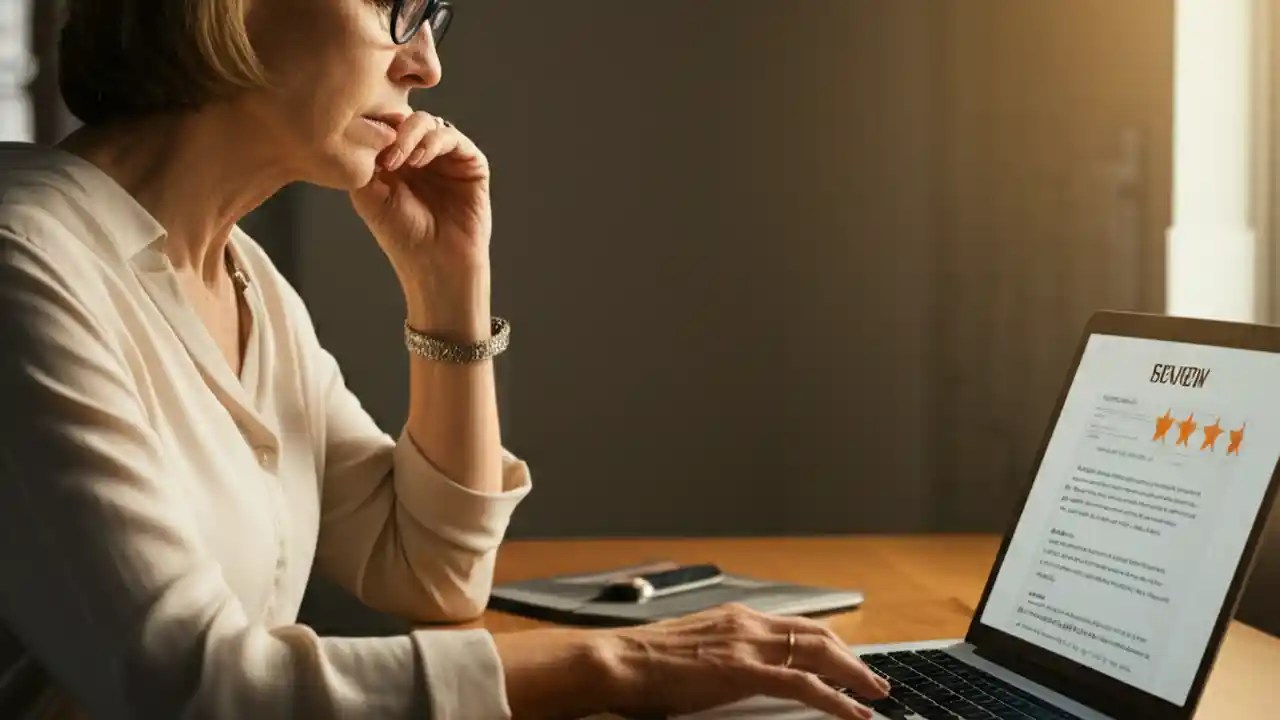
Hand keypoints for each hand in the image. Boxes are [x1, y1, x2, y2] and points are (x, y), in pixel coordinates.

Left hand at [349, 111, 491, 282]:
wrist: (436, 263)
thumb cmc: (401, 236)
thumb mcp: (368, 195)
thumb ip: (364, 160)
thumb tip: (366, 127)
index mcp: (397, 159)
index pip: (386, 124)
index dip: (375, 125)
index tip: (363, 142)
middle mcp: (422, 154)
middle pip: (407, 118)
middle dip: (393, 129)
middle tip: (385, 157)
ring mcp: (448, 157)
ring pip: (429, 123)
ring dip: (411, 136)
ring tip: (399, 161)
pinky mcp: (471, 163)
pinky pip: (453, 138)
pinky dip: (434, 142)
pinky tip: (419, 161)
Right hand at [602, 603, 890, 718]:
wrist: (616, 662)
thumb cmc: (641, 665)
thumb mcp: (691, 655)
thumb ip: (720, 659)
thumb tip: (733, 677)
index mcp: (733, 618)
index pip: (795, 626)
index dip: (828, 644)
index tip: (846, 661)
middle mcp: (745, 623)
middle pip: (816, 635)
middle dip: (850, 658)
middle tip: (872, 681)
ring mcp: (746, 643)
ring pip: (818, 653)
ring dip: (853, 674)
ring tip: (874, 695)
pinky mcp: (742, 670)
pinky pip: (802, 683)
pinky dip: (835, 699)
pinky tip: (852, 712)